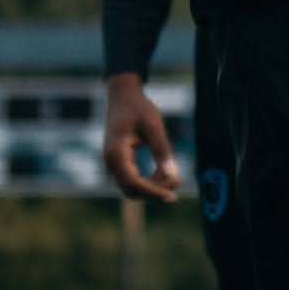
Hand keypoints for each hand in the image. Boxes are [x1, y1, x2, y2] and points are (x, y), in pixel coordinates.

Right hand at [103, 73, 179, 205]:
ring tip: (174, 179)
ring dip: (151, 188)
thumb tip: (173, 175)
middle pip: (131, 190)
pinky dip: (147, 181)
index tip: (172, 195)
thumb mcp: (154, 125)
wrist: (122, 94)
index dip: (153, 191)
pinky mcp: (118, 162)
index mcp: (116, 152)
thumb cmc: (138, 107)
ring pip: (131, 187)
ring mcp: (112, 163)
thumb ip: (162, 150)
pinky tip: (164, 174)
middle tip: (177, 183)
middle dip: (154, 191)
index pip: (133, 182)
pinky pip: (132, 179)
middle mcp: (110, 161)